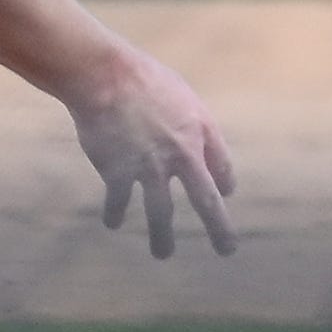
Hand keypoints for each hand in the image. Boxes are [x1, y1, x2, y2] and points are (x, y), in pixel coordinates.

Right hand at [66, 47, 238, 258]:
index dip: (224, 183)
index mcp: (199, 133)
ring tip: (163, 254)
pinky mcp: (117, 172)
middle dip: (219, 229)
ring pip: (160, 213)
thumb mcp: (183, 96)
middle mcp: (179, 155)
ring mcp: (148, 167)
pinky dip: (115, 214)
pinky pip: (119, 202)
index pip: (221, 168)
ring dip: (162, 237)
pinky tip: (113, 223)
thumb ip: (197, 127)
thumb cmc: (144, 80)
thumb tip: (209, 161)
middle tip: (227, 251)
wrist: (104, 76)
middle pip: (205, 201)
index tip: (225, 193)